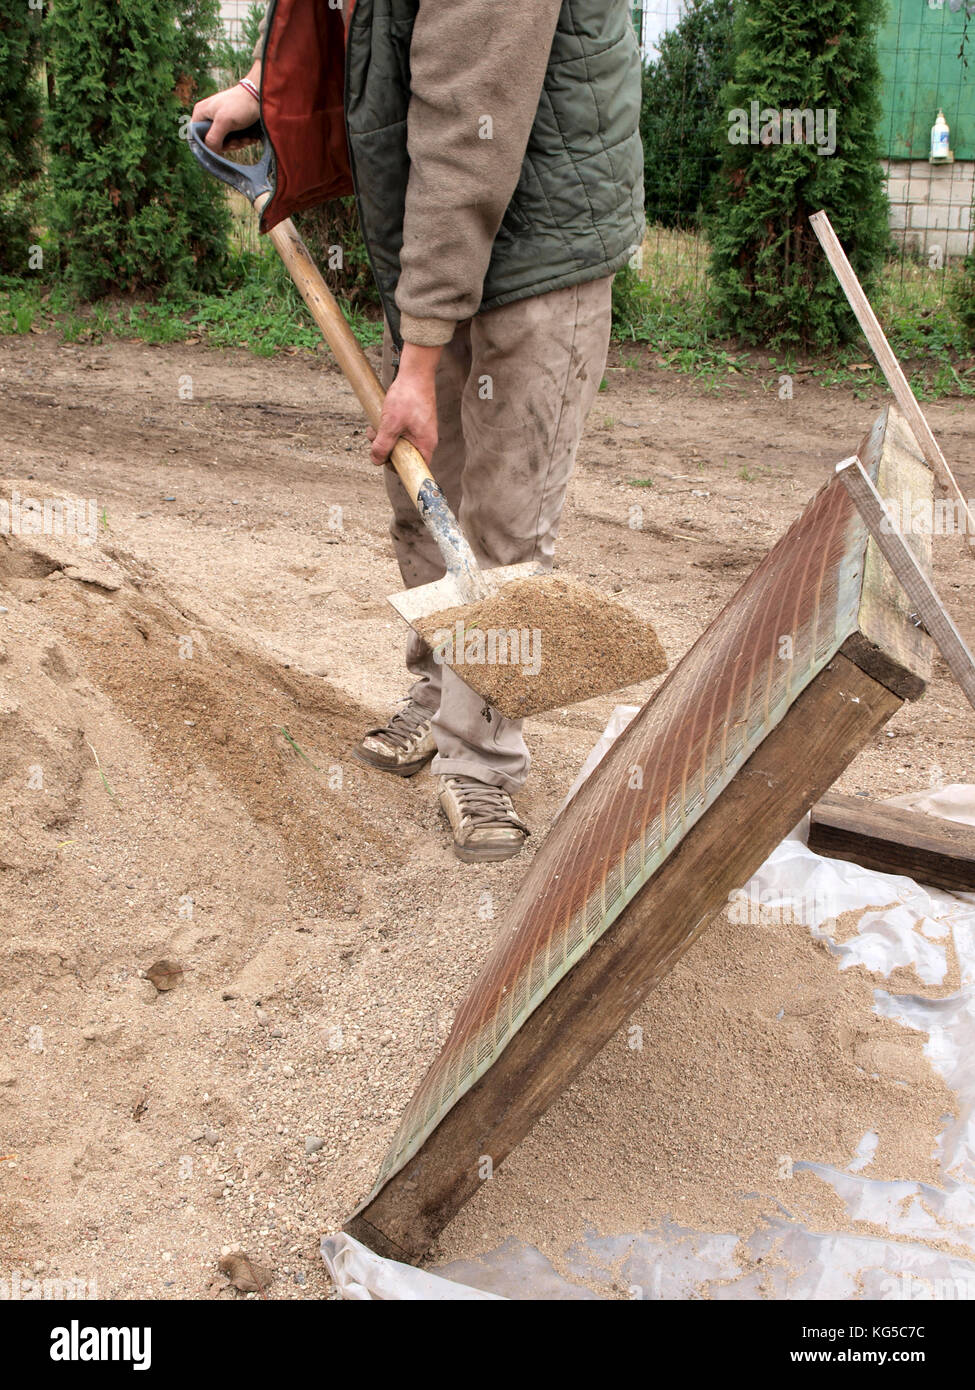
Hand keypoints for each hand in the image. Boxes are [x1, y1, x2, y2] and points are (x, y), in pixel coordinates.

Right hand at [192, 64, 260, 150]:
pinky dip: (242, 140)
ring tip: (247, 138)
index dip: (207, 146)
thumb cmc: (240, 105)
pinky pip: (233, 138)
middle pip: (212, 141)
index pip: (196, 137)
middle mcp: (208, 117)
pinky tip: (250, 138)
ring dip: (237, 143)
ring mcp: (219, 120)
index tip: (222, 146)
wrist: (259, 95)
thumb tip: (210, 151)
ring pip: (224, 142)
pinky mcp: (231, 124)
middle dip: (228, 145)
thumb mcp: (224, 121)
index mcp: (200, 113)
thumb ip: (213, 138)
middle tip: (239, 141)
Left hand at [368, 343, 441, 465]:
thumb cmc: (407, 397)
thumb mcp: (391, 424)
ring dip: (384, 438)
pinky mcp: (414, 422)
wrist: (415, 373)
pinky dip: (388, 429)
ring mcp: (419, 431)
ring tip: (375, 427)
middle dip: (386, 449)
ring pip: (399, 443)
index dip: (398, 468)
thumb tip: (376, 460)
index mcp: (425, 444)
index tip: (385, 460)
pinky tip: (381, 419)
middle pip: (403, 456)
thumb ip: (383, 445)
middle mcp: (425, 440)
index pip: (413, 468)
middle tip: (375, 438)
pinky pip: (399, 433)